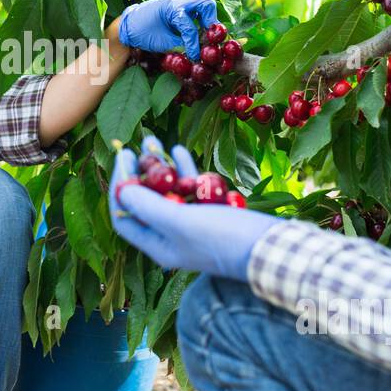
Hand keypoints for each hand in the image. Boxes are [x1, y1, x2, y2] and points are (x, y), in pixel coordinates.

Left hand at [109, 136, 274, 280]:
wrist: (270, 248)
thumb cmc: (222, 237)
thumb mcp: (179, 221)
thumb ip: (147, 206)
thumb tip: (120, 190)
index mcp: (158, 246)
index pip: (124, 217)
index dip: (119, 187)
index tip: (123, 158)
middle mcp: (171, 237)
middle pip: (146, 202)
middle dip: (140, 173)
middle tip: (138, 146)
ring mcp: (192, 225)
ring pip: (168, 192)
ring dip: (160, 168)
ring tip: (155, 142)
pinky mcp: (210, 214)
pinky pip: (190, 190)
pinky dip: (183, 171)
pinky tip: (179, 151)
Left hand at [117, 0, 218, 60]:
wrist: (129, 24)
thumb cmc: (142, 32)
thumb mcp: (161, 43)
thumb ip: (181, 46)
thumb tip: (197, 55)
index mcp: (171, 8)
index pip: (191, 28)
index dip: (195, 45)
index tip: (195, 56)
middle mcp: (179, 0)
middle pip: (207, 6)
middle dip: (211, 23)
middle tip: (210, 39)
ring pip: (204, 5)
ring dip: (208, 21)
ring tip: (205, 37)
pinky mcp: (181, 4)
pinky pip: (197, 9)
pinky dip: (202, 20)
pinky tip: (198, 33)